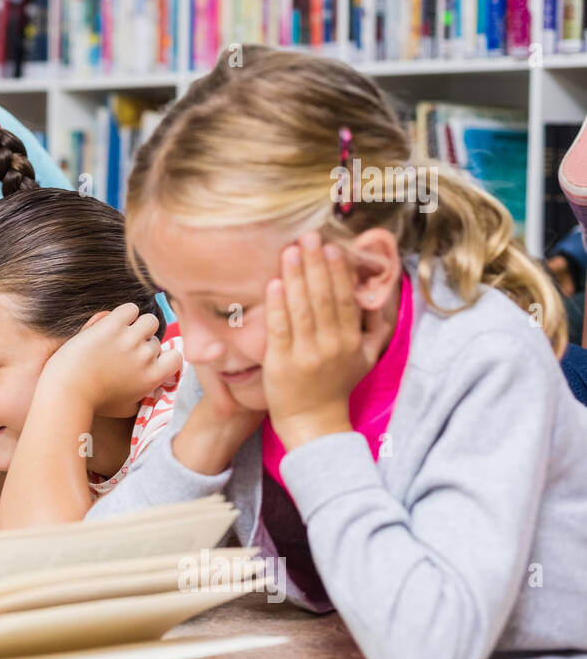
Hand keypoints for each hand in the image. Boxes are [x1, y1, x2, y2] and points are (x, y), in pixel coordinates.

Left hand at [42, 303, 181, 417]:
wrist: (67, 390)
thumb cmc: (93, 403)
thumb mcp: (126, 409)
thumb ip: (143, 399)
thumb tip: (153, 391)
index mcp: (153, 377)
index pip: (176, 357)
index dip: (164, 355)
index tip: (151, 358)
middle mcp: (146, 357)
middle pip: (156, 339)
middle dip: (143, 343)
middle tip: (124, 350)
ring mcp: (130, 339)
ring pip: (149, 320)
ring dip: (138, 324)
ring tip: (122, 332)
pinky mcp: (113, 326)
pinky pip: (130, 308)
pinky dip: (125, 313)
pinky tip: (114, 322)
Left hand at [262, 232, 376, 450]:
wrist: (313, 423)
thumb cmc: (338, 385)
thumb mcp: (368, 357)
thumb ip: (378, 326)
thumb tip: (383, 293)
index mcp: (352, 340)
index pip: (344, 298)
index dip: (338, 270)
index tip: (332, 246)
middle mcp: (332, 345)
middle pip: (323, 297)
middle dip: (316, 264)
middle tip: (308, 235)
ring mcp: (306, 354)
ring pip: (302, 308)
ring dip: (296, 276)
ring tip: (290, 250)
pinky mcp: (282, 362)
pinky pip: (280, 329)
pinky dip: (278, 305)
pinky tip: (274, 283)